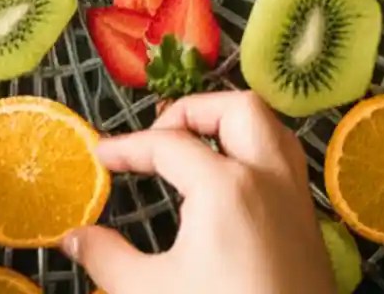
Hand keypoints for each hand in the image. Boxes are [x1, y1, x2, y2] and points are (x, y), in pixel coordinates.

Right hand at [62, 91, 333, 293]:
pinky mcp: (309, 223)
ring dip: (230, 126)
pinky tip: (229, 185)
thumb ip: (107, 258)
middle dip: (191, 112)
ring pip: (271, 128)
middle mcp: (268, 178)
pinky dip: (254, 152)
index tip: (101, 156)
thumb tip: (74, 238)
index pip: (167, 143)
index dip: (127, 147)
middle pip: (236, 108)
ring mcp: (296, 198)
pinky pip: (285, 162)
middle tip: (158, 139)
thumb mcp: (151, 291)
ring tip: (195, 148)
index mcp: (225, 186)